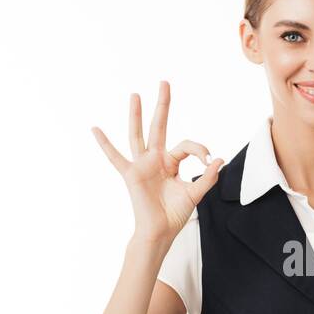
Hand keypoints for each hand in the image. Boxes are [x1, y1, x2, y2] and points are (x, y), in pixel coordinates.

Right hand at [92, 80, 224, 243]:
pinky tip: (95, 129)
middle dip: (162, 105)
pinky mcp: (131, 175)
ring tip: (135, 95)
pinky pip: (115, 157)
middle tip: (165, 82)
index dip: (199, 150)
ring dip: (136, 115)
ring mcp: (142, 165)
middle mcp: (155, 159)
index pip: (186, 146)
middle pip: (159, 126)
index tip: (208, 161)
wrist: (160, 231)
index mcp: (171, 163)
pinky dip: (105, 144)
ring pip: (138, 135)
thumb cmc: (174, 214)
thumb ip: (207, 178)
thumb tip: (218, 160)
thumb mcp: (195, 194)